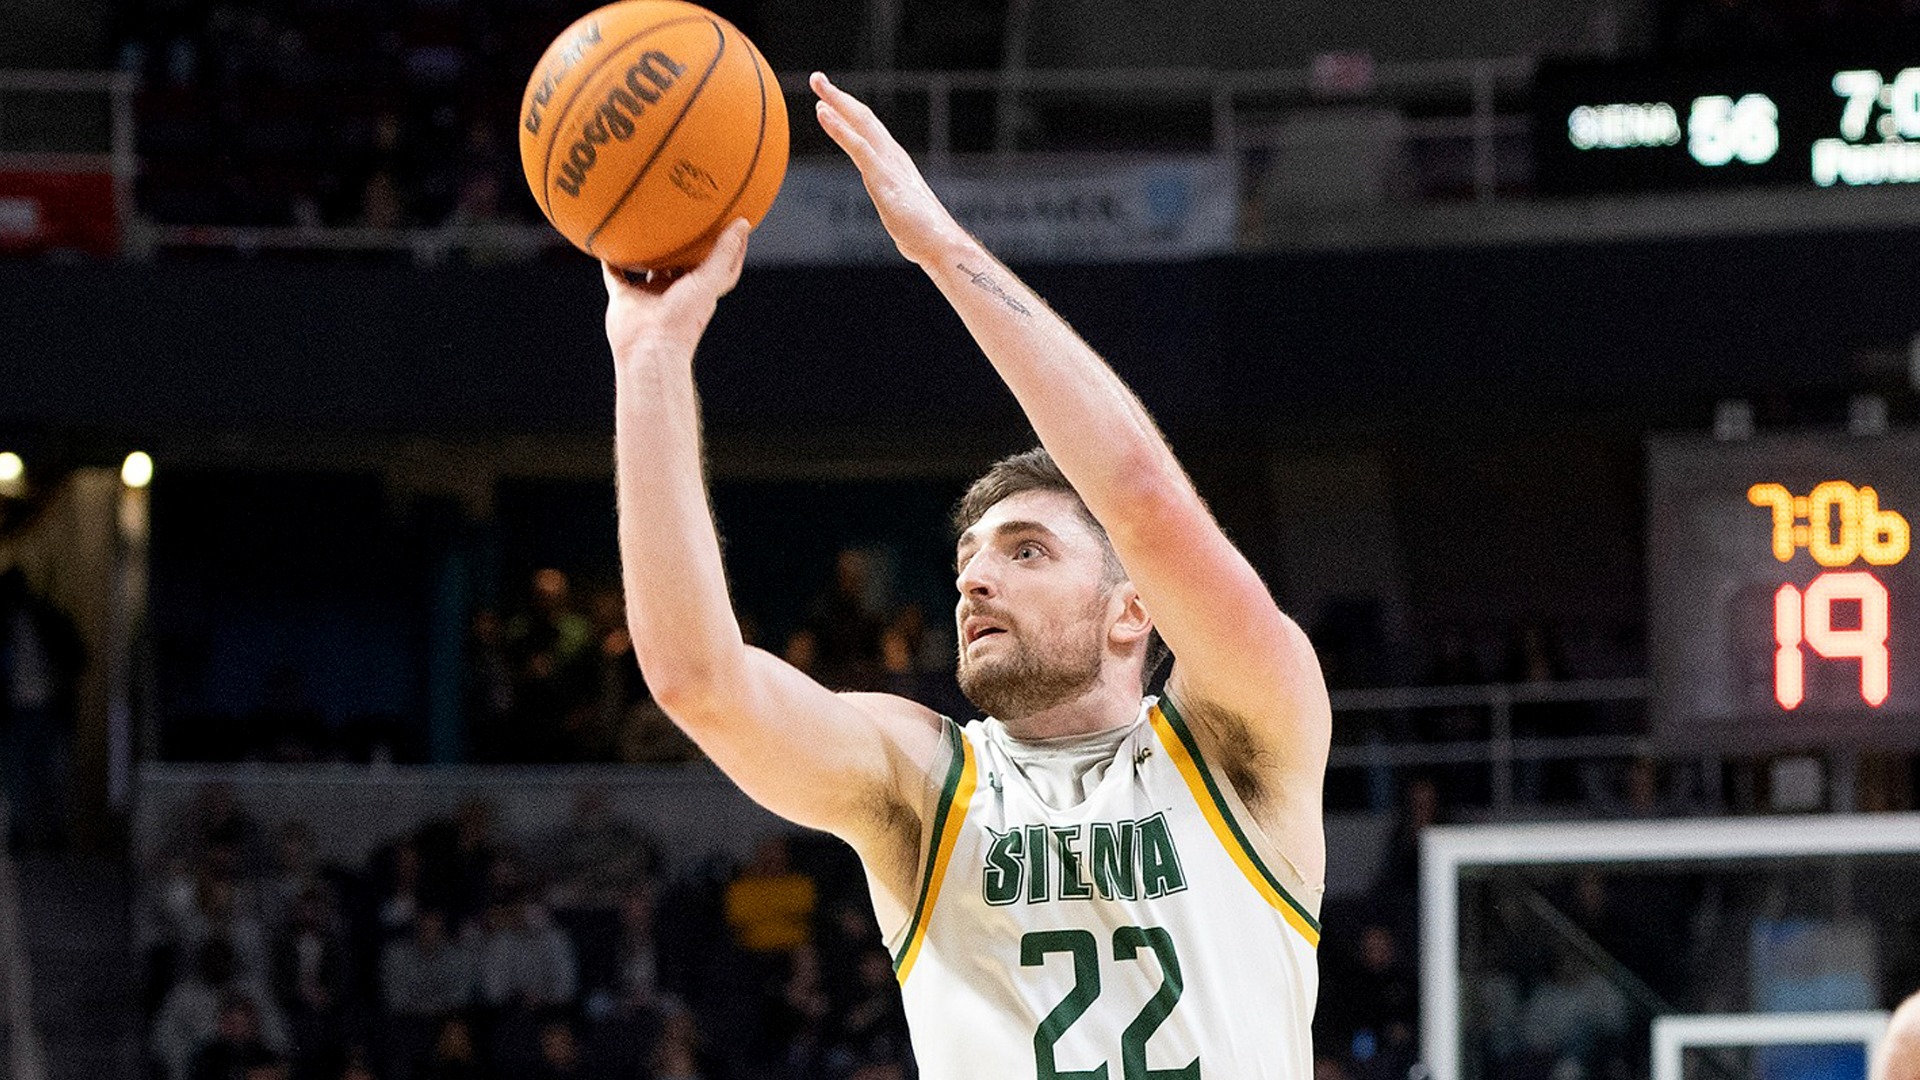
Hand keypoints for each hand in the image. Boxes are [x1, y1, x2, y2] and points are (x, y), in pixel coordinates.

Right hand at [603, 217, 750, 365]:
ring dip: (645, 250)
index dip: (725, 246)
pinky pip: (614, 274)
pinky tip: (608, 243)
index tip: (729, 224)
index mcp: (698, 289)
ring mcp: (649, 294)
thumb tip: (743, 223)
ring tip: (643, 223)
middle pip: (680, 263)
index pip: (716, 264)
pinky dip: (610, 260)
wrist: (649, 346)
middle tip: (682, 216)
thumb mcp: (709, 280)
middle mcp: (674, 290)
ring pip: (646, 266)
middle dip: (682, 244)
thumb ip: (724, 252)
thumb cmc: (683, 318)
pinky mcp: (624, 297)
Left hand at [811, 72, 965, 266]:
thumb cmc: (922, 234)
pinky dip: (838, 127)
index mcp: (895, 162)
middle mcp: (892, 156)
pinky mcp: (883, 177)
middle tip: (818, 79)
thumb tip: (896, 210)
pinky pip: (857, 145)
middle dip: (840, 97)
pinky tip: (822, 112)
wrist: (940, 244)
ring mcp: (888, 164)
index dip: (849, 111)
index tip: (829, 99)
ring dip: (837, 102)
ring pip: (860, 124)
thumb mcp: (901, 212)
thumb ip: (893, 202)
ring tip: (818, 84)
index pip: (869, 129)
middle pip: (863, 118)